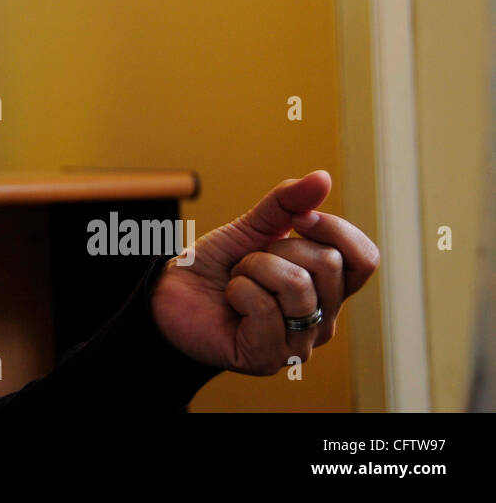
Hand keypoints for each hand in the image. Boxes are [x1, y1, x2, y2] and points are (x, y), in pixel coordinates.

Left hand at [149, 170, 378, 374]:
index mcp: (327, 289)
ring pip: (296, 284)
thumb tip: (323, 177)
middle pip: (328, 265)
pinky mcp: (267, 358)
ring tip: (238, 280)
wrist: (171, 292)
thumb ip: (288, 203)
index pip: (364, 259)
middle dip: (278, 248)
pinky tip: (230, 301)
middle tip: (250, 262)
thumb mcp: (253, 226)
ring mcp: (298, 344)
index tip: (298, 219)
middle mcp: (322, 320)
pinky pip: (264, 308)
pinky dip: (237, 291)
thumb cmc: (218, 265)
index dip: (335, 230)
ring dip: (253, 269)